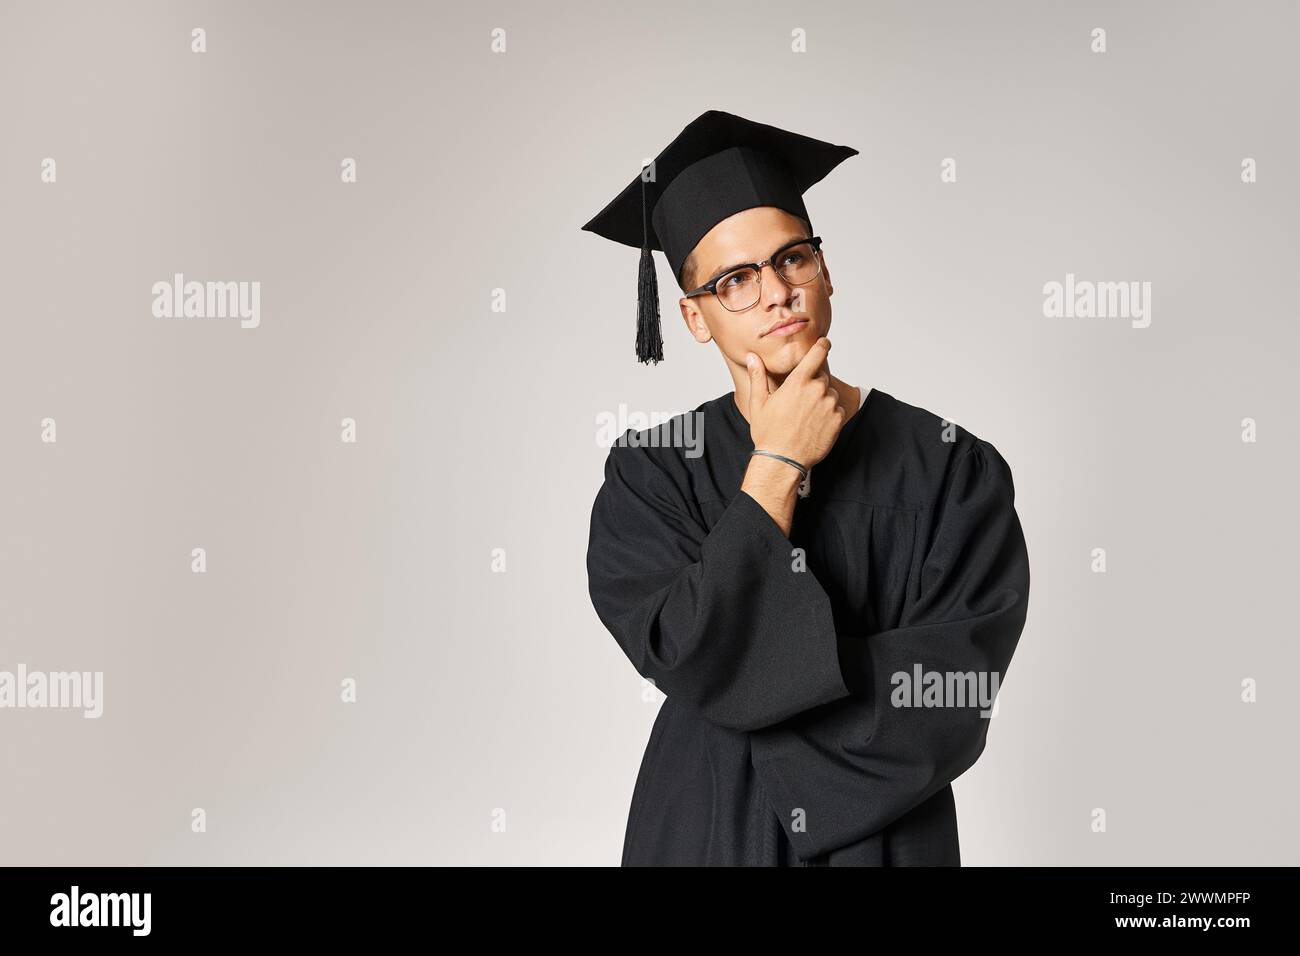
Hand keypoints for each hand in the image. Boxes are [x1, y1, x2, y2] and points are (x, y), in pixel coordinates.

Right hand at [746, 337, 847, 469]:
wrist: (782, 460)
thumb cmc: (768, 432)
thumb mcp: (759, 402)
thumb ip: (758, 376)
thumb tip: (752, 357)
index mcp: (798, 382)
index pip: (817, 354)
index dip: (823, 346)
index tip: (825, 343)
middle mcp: (816, 390)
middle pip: (822, 378)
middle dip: (814, 385)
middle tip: (800, 403)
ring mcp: (829, 406)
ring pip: (831, 395)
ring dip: (823, 401)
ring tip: (806, 417)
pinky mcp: (838, 421)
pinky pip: (838, 411)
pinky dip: (830, 416)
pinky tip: (815, 426)